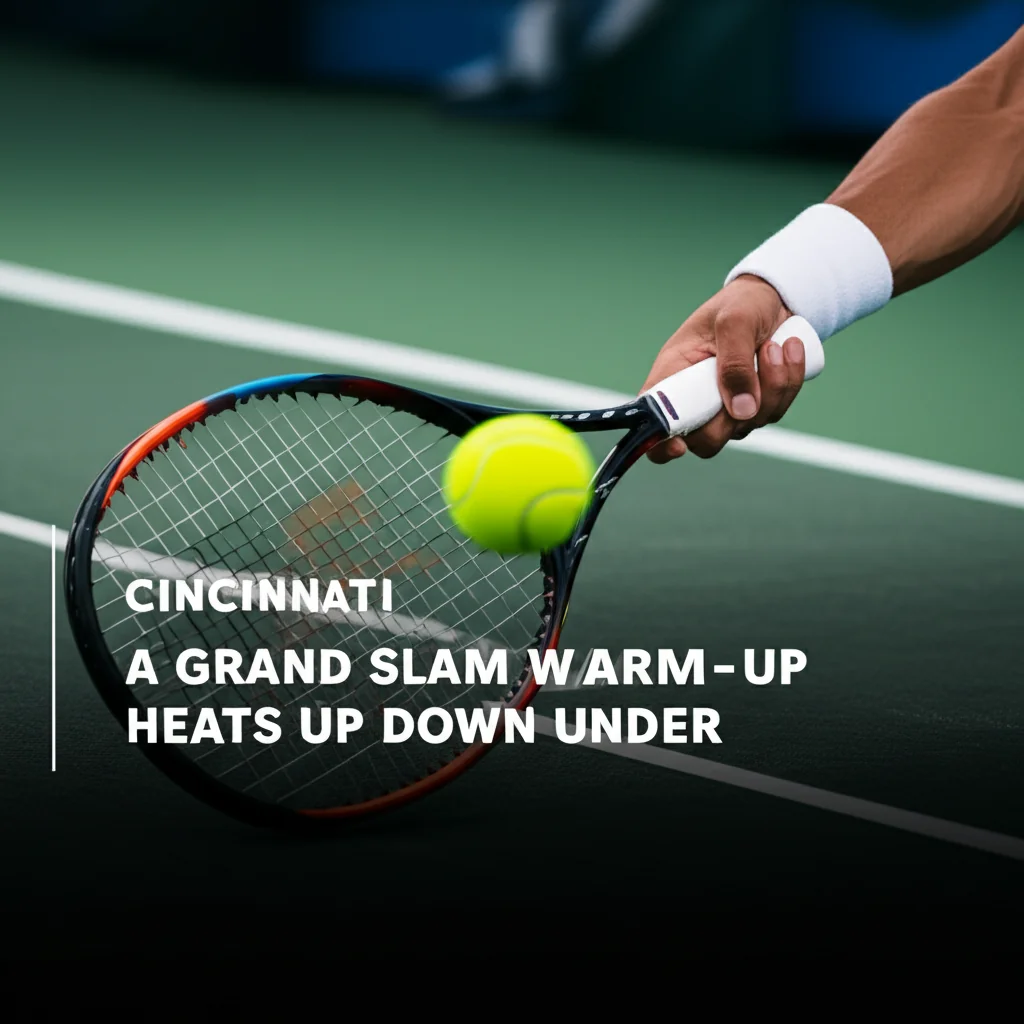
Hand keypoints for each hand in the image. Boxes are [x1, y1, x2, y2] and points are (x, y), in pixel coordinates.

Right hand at [640, 276, 806, 462]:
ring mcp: (725, 408)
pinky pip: (774, 411)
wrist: (774, 298)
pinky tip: (788, 350)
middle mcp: (695, 399)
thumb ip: (735, 363)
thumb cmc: (741, 303)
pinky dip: (788, 382)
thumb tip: (741, 411)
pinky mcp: (754, 407)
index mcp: (672, 376)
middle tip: (753, 364)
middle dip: (736, 413)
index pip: (656, 423)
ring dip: (771, 387)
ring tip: (774, 345)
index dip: (660, 443)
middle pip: (706, 439)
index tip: (678, 446)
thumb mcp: (735, 320)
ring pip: (747, 425)